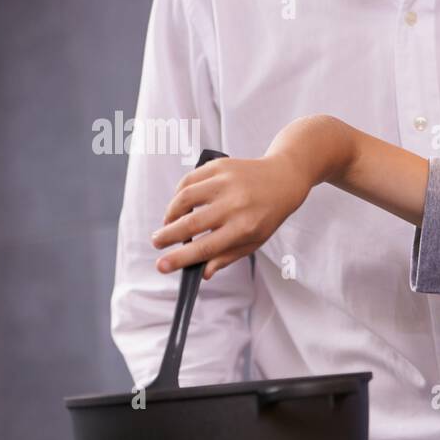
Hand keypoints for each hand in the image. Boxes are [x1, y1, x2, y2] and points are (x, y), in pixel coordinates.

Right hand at [150, 153, 312, 277]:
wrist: (283, 178)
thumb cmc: (267, 214)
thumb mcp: (254, 241)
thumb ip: (227, 256)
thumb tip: (203, 273)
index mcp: (244, 227)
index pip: (206, 247)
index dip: (180, 258)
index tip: (161, 266)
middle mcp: (235, 204)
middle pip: (191, 224)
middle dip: (167, 236)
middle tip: (157, 243)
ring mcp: (226, 183)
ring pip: (184, 199)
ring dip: (171, 214)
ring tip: (169, 224)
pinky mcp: (219, 166)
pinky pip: (189, 181)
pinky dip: (179, 194)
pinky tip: (179, 205)